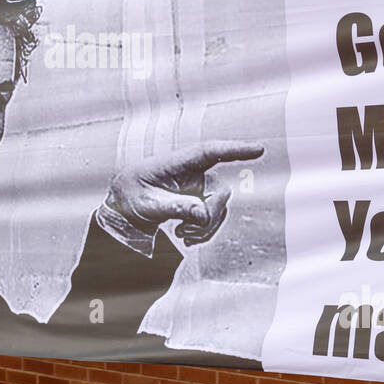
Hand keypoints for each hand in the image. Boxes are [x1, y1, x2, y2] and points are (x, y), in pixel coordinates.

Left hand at [104, 141, 263, 240]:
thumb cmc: (131, 195)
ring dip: (205, 227)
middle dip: (209, 215)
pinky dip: (203, 230)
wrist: (124, 205)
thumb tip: (203, 214)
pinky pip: (213, 216)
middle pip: (219, 191)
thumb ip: (175, 207)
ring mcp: (197, 185)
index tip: (259, 149)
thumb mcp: (148, 204)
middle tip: (186, 232)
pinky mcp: (199, 199)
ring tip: (182, 235)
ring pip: (219, 207)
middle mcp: (192, 171)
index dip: (235, 149)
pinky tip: (186, 235)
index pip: (210, 152)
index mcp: (175, 163)